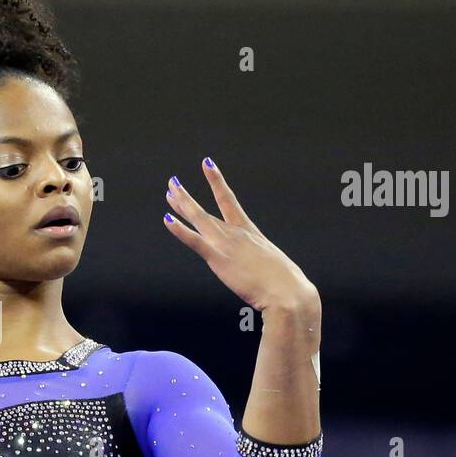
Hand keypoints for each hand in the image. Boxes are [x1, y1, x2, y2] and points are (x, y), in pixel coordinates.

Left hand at [163, 158, 317, 311]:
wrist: (288, 291)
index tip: (207, 164)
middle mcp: (235, 233)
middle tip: (173, 182)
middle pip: (205, 209)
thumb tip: (262, 268)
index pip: (228, 201)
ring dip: (182, 203)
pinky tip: (167, 219)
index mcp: (249, 232)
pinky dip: (180, 230)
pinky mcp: (219, 258)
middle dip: (187, 196)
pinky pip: (194, 241)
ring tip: (169, 190)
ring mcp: (226, 244)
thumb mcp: (272, 264)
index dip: (216, 181)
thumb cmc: (286, 283)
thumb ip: (261, 262)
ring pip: (198, 218)